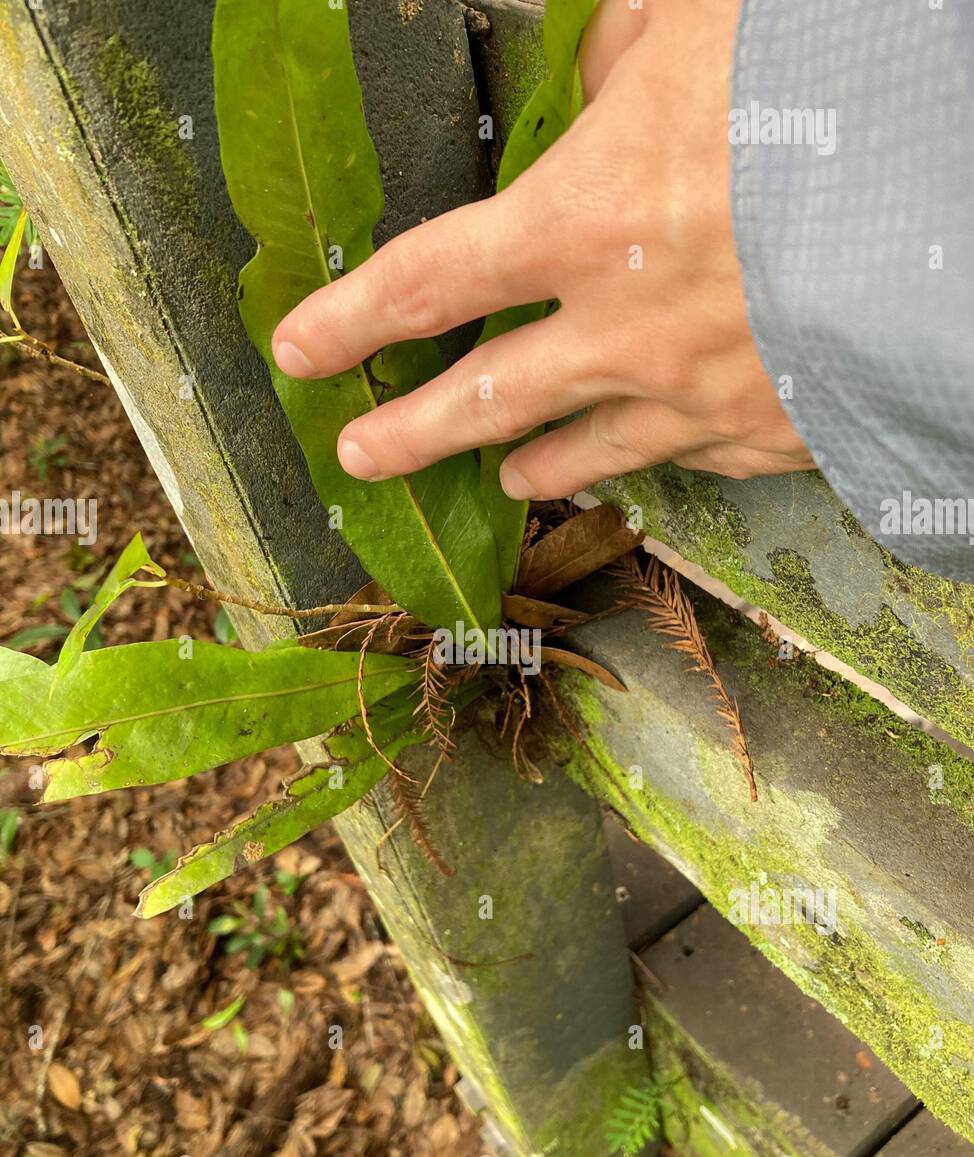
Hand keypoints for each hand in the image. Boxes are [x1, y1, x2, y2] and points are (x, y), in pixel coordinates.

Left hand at [272, 0, 813, 498]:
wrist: (953, 207)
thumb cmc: (826, 97)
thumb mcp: (703, 31)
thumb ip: (617, 57)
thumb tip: (582, 76)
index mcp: (585, 222)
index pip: (428, 282)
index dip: (351, 319)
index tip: (300, 352)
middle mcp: (619, 333)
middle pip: (481, 401)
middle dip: (408, 435)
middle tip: (360, 456)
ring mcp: (691, 397)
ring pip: (580, 452)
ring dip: (526, 464)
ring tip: (501, 477)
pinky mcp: (764, 435)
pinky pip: (680, 461)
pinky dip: (645, 459)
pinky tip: (630, 462)